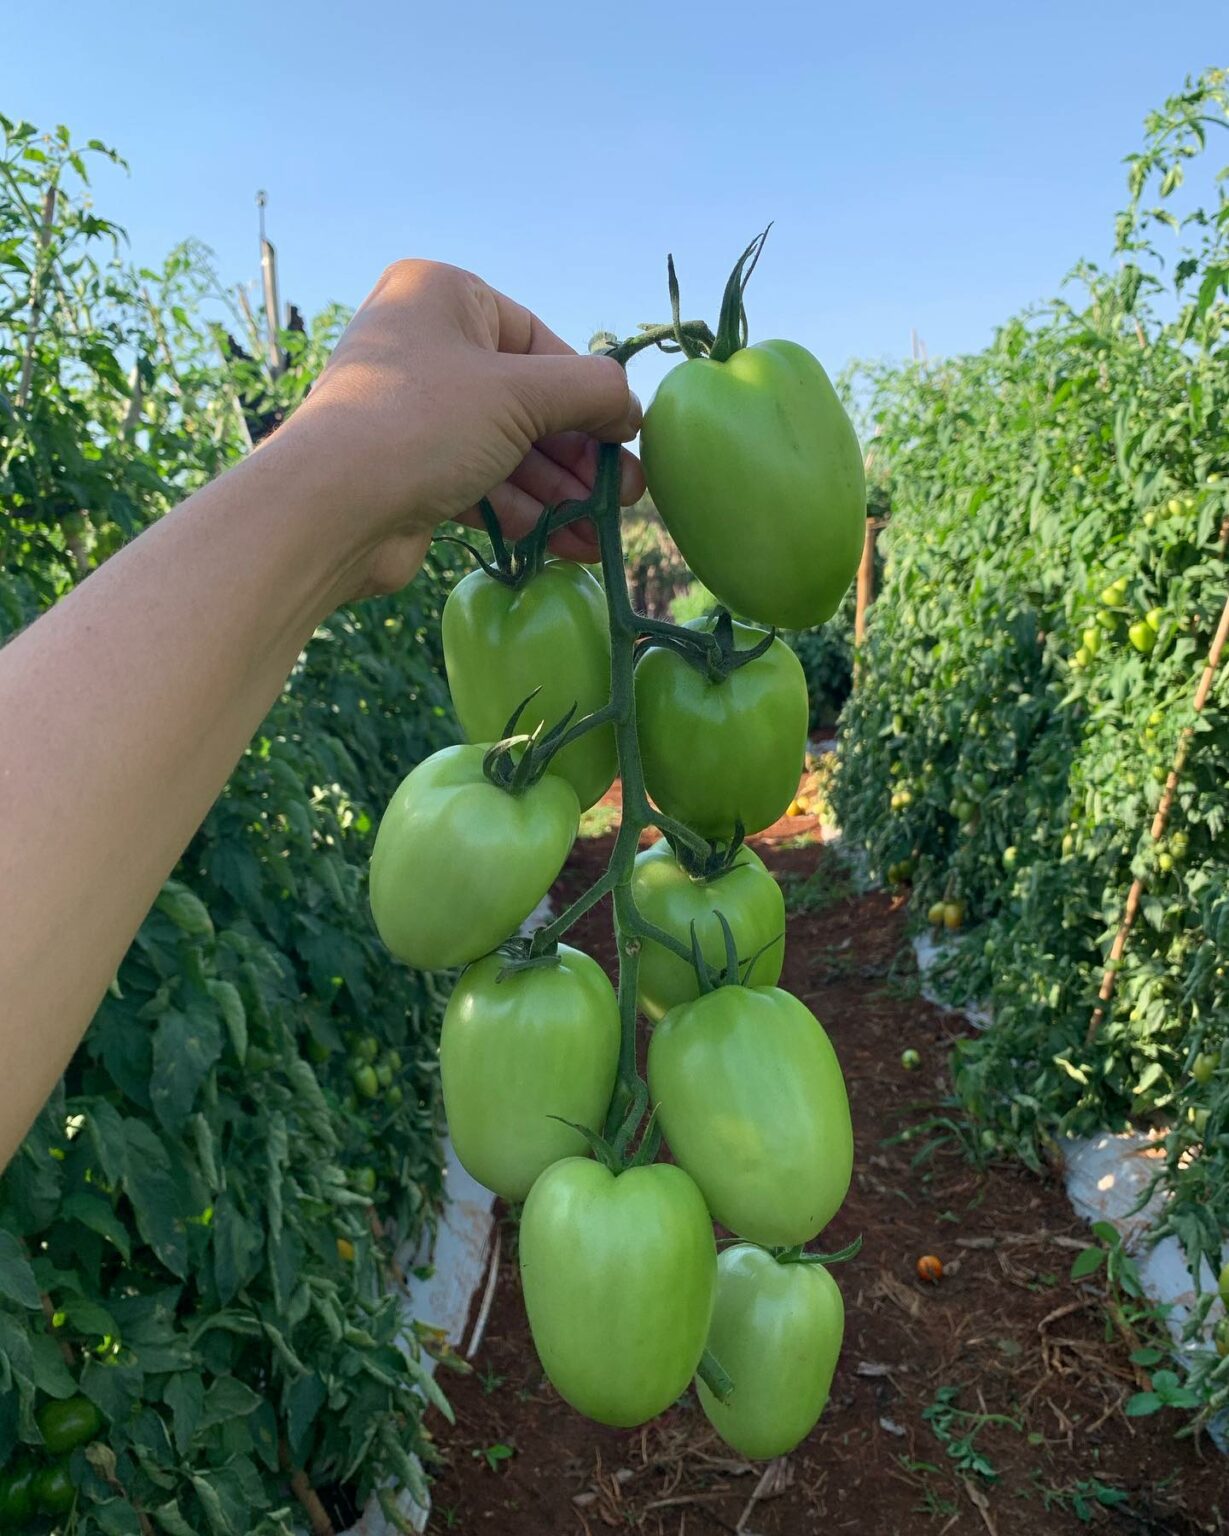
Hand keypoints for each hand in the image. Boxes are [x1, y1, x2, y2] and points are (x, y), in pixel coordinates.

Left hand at [270, 259, 643, 596]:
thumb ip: (590, 391)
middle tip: (624, 495)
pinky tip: (568, 544)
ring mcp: (416, 411)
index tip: (625, 439)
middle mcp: (426, 345)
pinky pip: (483, 483)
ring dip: (559, 492)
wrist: (331, 509)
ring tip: (602, 530)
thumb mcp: (521, 394)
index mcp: (444, 296)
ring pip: (508, 448)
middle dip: (578, 454)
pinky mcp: (411, 470)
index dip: (588, 394)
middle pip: (527, 400)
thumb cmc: (424, 423)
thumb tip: (629, 410)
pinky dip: (526, 512)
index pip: (539, 341)